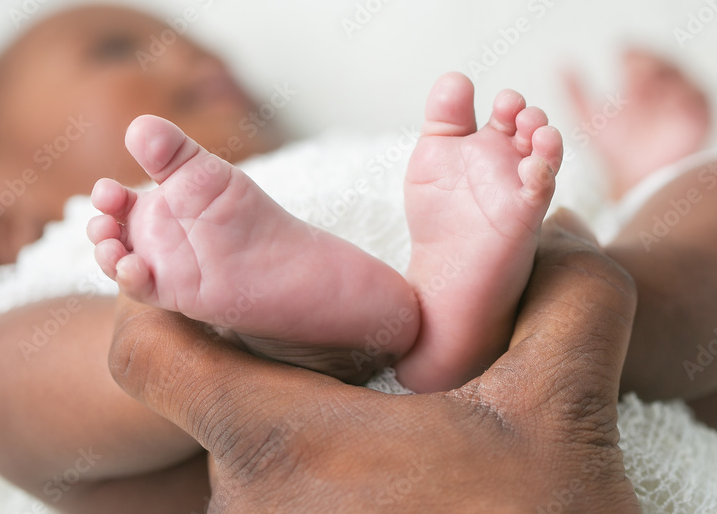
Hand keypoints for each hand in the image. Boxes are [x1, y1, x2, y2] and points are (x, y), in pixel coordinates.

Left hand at [107, 209, 641, 512]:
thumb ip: (567, 297)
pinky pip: (278, 506)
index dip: (166, 308)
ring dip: (309, 443)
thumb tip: (568, 230)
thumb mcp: (565, 403)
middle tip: (361, 368)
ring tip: (396, 443)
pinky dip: (323, 491)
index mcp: (286, 443)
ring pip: (252, 464)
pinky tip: (400, 492)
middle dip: (277, 375)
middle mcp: (248, 508)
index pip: (148, 355)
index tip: (225, 293)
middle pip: (213, 405)